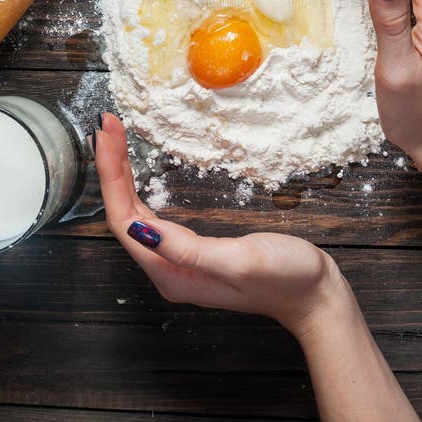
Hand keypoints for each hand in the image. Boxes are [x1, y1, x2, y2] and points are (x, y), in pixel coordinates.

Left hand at [95, 113, 350, 336]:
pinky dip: (139, 187)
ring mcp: (178, 261)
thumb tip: (140, 229)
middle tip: (106, 125)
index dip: (111, 176)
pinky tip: (134, 171)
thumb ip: (188, 250)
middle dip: (112, 168)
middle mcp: (167, 269)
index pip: (125, 221)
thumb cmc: (284, 278)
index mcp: (172, 274)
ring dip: (121, 175)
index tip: (106, 136)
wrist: (314, 296)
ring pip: (136, 213)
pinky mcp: (191, 251)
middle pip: (125, 214)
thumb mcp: (239, 260)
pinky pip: (152, 215)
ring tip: (113, 139)